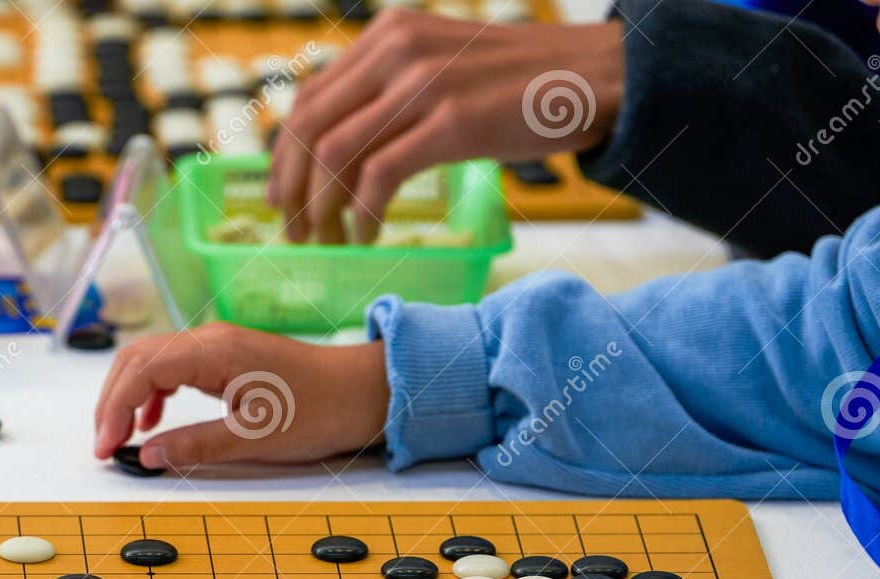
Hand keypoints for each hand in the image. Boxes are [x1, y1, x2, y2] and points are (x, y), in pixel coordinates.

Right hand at [92, 322, 388, 470]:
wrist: (362, 391)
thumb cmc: (319, 411)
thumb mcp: (256, 439)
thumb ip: (196, 446)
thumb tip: (148, 456)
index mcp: (215, 352)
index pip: (142, 371)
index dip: (114, 409)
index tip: (107, 448)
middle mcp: (210, 339)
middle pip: (137, 359)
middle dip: (111, 402)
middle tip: (105, 446)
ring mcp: (216, 345)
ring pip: (150, 360)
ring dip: (127, 396)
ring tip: (121, 438)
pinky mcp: (224, 356)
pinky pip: (172, 366)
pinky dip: (151, 393)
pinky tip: (152, 422)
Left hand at [268, 10, 623, 241]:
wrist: (597, 78)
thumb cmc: (518, 88)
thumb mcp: (441, 71)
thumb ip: (390, 95)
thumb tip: (335, 152)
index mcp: (388, 35)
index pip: (308, 98)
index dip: (284, 156)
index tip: (282, 199)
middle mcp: (397, 49)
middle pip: (309, 128)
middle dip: (290, 190)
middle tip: (293, 233)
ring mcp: (424, 82)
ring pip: (334, 154)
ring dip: (320, 209)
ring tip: (326, 241)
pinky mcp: (453, 120)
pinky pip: (381, 176)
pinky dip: (363, 214)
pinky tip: (367, 236)